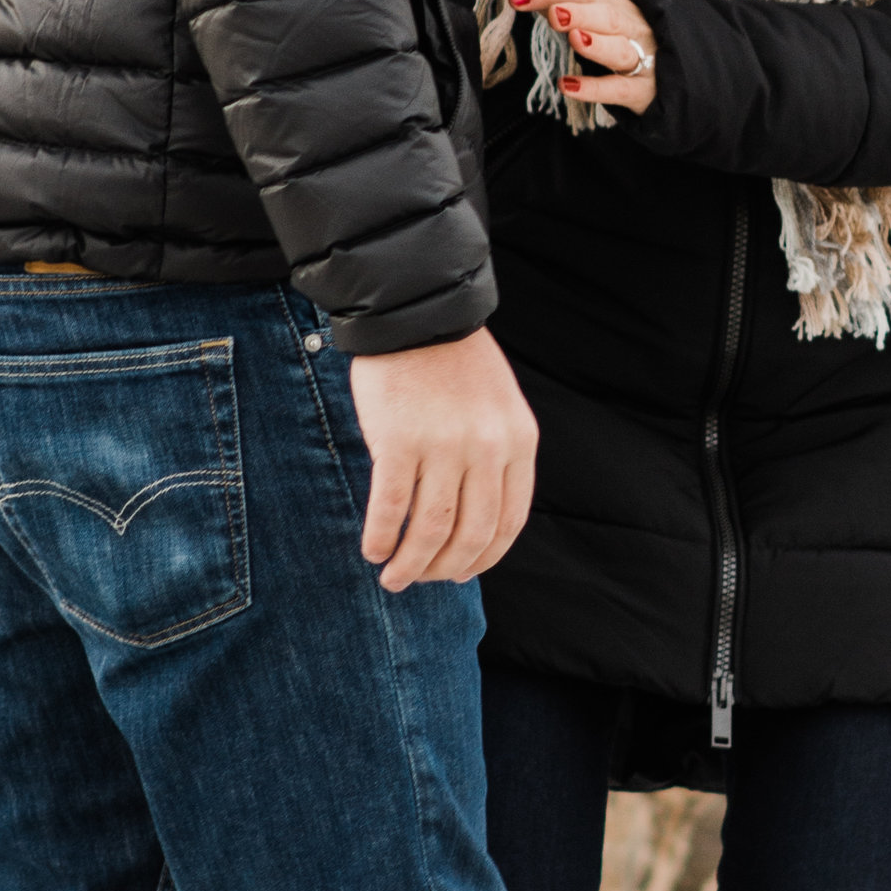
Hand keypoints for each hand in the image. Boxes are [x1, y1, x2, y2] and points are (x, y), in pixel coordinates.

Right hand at [347, 326, 538, 589]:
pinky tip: (372, 549)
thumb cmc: (453, 359)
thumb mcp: (498, 405)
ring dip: (410, 565)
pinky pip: (390, 508)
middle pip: (470, 534)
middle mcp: (486, 449)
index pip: (509, 522)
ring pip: (430, 530)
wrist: (416, 310)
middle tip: (420, 581)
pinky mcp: (398, 441)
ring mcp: (443, 446)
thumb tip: (475, 519)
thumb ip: (495, 455)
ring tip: (393, 578)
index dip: (484, 557)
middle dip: (444, 570)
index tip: (462, 573)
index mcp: (518, 442)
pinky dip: (380, 537)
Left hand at [512, 0, 658, 115]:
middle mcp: (632, 28)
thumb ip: (566, 9)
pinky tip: (568, 86)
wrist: (680, 79)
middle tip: (554, 14)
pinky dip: (594, 89)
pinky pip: (619, 89)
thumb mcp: (603, 21)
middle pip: (608, 16)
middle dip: (581, 14)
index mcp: (617, 7)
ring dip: (597, 44)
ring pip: (620, 50)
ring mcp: (643, 60)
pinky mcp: (644, 92)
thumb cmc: (632, 45)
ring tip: (574, 39)